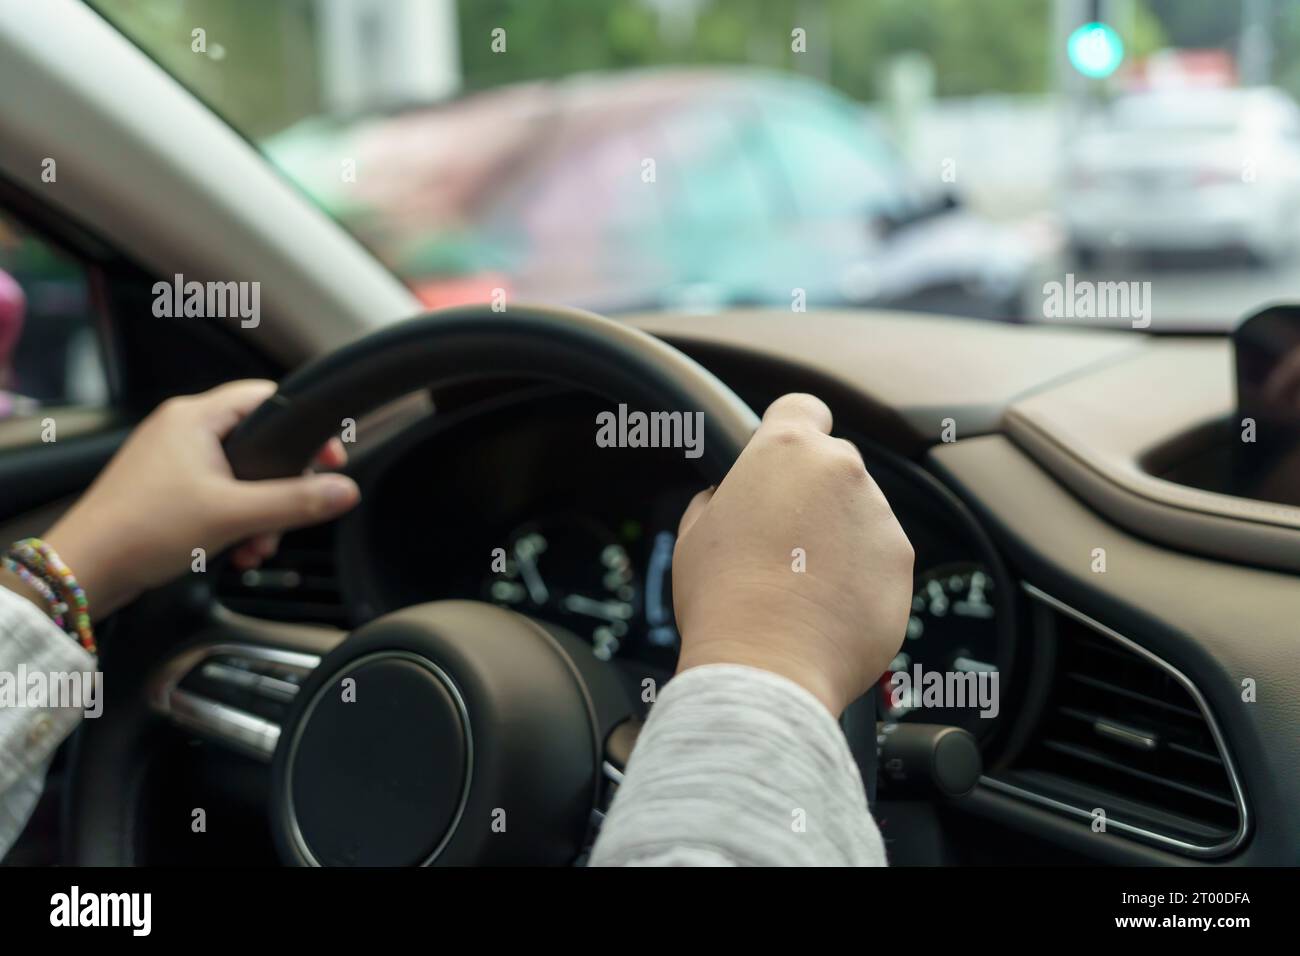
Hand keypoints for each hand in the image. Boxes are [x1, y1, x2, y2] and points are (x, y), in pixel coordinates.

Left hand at [42, 380, 359, 619]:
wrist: (86, 569)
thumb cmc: (141, 531)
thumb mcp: (234, 516)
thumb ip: (296, 502)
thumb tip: (343, 490)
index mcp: (194, 417)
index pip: (267, 398)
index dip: (304, 429)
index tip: (328, 459)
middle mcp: (181, 430)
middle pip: (258, 445)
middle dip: (279, 490)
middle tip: (287, 518)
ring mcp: (170, 460)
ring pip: (239, 477)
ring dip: (258, 514)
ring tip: (255, 544)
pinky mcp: (164, 489)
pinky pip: (217, 495)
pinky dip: (234, 521)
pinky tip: (234, 550)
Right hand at [671, 393, 913, 715]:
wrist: (765, 666)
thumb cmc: (720, 598)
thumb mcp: (694, 533)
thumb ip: (721, 498)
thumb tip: (729, 498)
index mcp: (786, 449)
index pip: (803, 408)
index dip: (793, 430)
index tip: (784, 459)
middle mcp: (843, 470)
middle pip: (836, 464)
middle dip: (815, 493)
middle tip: (781, 540)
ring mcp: (879, 517)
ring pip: (861, 514)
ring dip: (839, 538)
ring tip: (802, 587)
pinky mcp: (901, 564)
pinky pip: (880, 559)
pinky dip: (861, 577)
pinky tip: (827, 610)